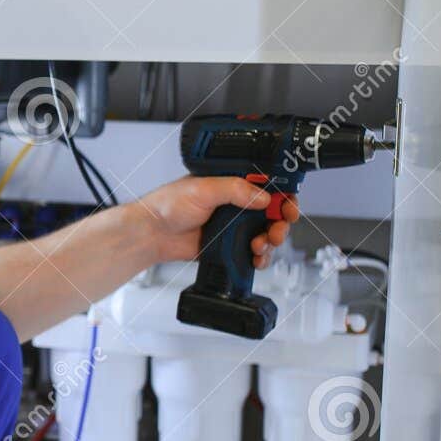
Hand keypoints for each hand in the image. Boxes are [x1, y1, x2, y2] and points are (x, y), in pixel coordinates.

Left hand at [137, 175, 300, 267]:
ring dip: (271, 240)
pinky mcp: (229, 245)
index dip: (283, 195)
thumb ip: (235, 189)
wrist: (152, 234)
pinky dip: (260, 256)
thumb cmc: (168, 204)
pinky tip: (256, 257)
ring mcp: (234, 225)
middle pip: (273, 212)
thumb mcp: (204, 188)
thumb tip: (264, 196)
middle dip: (281, 222)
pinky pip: (253, 252)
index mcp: (232, 183)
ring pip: (266, 233)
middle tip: (278, 228)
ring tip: (261, 244)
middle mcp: (236, 203)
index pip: (268, 185)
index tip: (288, 206)